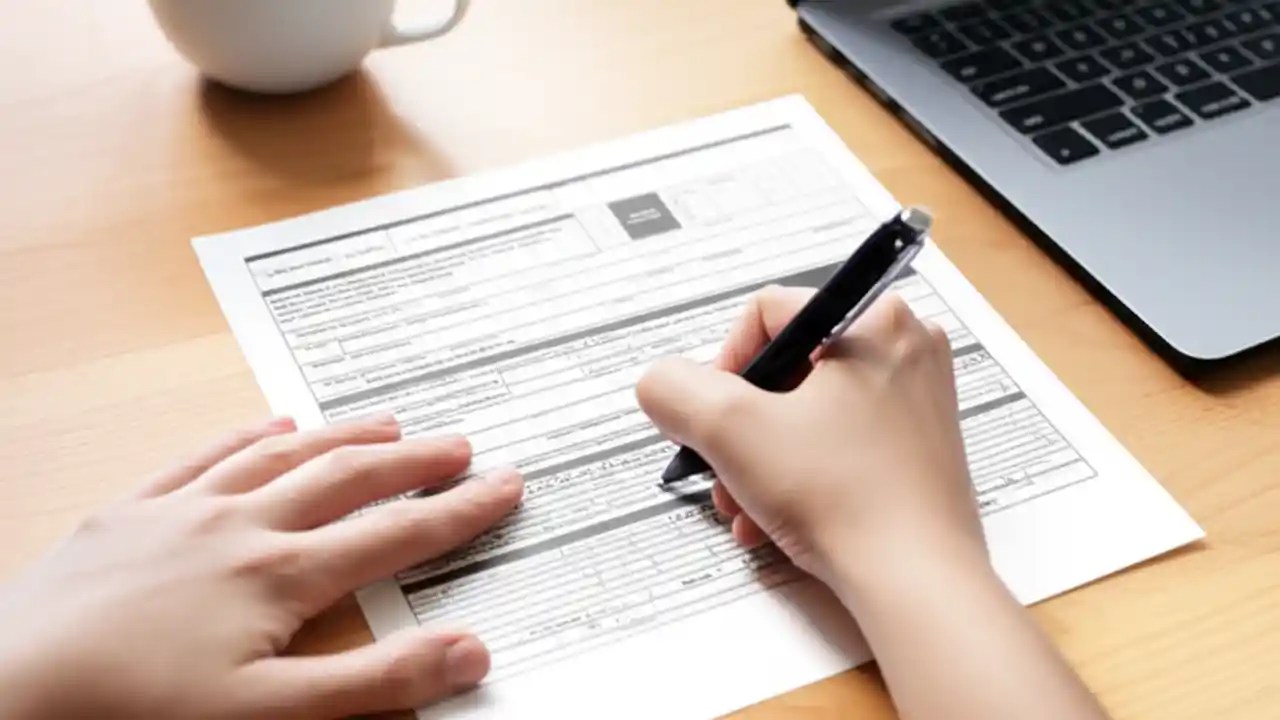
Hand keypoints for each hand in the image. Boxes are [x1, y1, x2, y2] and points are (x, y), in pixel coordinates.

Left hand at [0, 416, 522, 719]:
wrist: (12, 694)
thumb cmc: (138, 714)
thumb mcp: (270, 715)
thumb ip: (376, 681)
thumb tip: (470, 653)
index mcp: (282, 575)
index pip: (396, 534)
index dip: (459, 510)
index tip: (505, 484)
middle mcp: (241, 526)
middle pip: (347, 479)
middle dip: (412, 461)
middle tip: (458, 443)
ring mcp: (184, 511)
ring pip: (281, 455)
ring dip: (341, 436)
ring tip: (386, 421)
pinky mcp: (130, 513)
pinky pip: (201, 457)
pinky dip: (246, 434)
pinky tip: (272, 423)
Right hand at [637, 286, 981, 590]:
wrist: (916, 580)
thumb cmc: (848, 499)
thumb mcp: (731, 430)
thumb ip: (676, 390)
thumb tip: (663, 384)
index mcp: (872, 319)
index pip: (766, 314)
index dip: (724, 367)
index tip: (715, 416)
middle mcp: (904, 348)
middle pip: (785, 369)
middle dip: (742, 427)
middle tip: (725, 468)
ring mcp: (917, 399)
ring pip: (808, 412)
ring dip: (762, 458)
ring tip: (748, 504)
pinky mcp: (918, 446)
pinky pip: (838, 443)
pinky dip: (799, 475)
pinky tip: (777, 517)